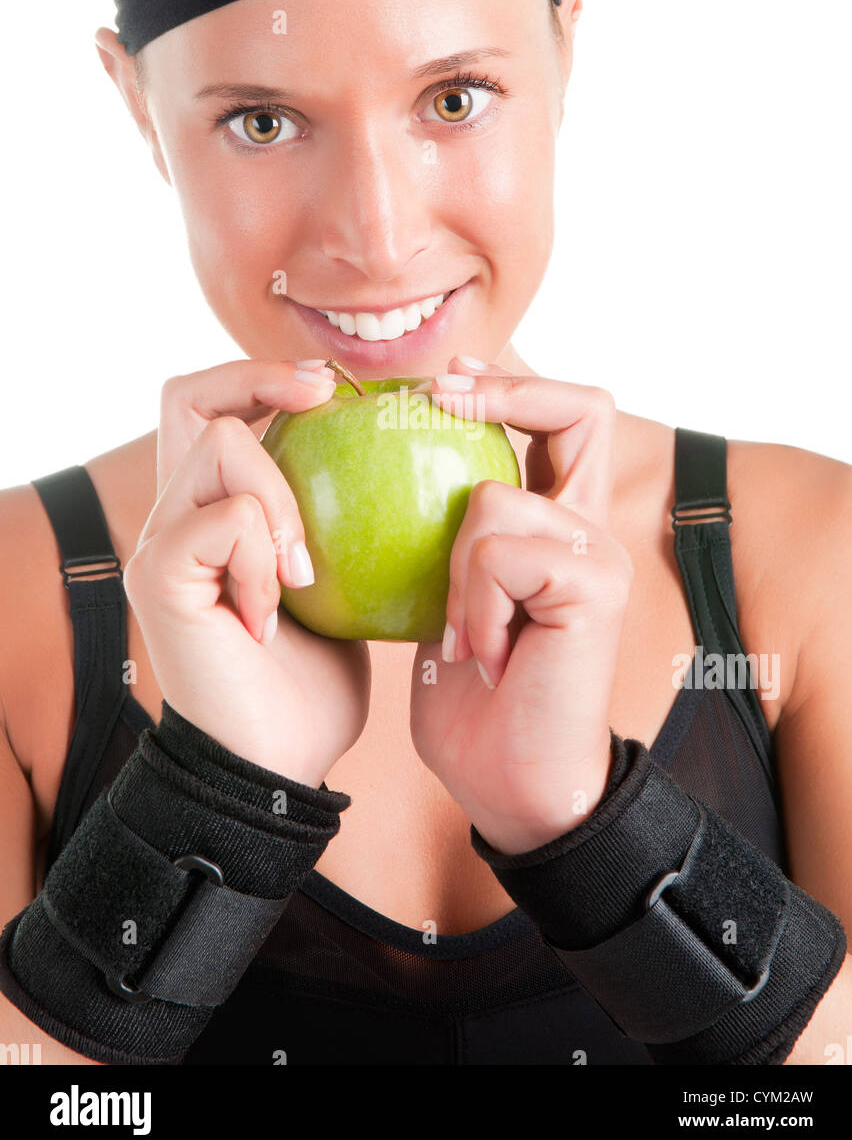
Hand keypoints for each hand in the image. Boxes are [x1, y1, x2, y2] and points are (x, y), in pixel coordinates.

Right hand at [123, 359, 370, 786]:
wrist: (274, 762)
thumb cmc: (314, 680)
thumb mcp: (341, 582)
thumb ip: (339, 522)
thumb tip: (403, 461)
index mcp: (215, 509)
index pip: (214, 404)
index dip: (265, 377)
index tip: (332, 390)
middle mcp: (177, 514)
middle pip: (188, 395)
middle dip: (259, 378)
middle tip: (321, 400)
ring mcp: (161, 542)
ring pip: (221, 446)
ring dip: (281, 495)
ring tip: (303, 570)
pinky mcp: (160, 575)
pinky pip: (226, 520)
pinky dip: (265, 554)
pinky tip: (277, 608)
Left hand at [410, 359, 632, 854]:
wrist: (515, 785)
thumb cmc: (475, 703)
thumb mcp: (448, 601)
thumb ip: (447, 538)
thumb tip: (391, 469)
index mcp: (561, 528)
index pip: (564, 419)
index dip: (508, 384)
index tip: (441, 381)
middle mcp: (591, 531)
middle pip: (583, 408)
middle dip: (505, 389)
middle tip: (437, 395)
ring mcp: (600, 555)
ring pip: (495, 498)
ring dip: (455, 566)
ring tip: (462, 633)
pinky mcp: (596, 584)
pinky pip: (498, 552)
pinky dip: (471, 602)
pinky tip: (481, 653)